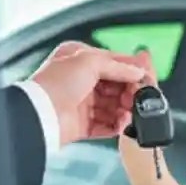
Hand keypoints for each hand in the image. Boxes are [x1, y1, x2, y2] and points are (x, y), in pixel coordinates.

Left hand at [30, 41, 146, 146]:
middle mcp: (79, 80)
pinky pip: (106, 125)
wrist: (39, 114)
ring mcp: (81, 103)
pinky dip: (116, 125)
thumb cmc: (55, 83)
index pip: (113, 62)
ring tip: (129, 111)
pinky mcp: (81, 125)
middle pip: (115, 86)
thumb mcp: (90, 61)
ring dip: (124, 109)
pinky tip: (122, 122)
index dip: (130, 69)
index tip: (146, 75)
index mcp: (78, 59)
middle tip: (139, 95)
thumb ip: (118, 65)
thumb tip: (138, 70)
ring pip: (112, 106)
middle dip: (129, 91)